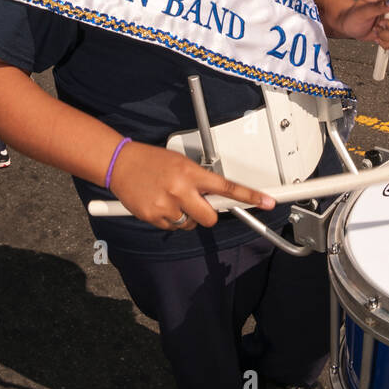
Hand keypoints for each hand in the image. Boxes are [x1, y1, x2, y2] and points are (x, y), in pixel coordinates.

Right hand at [109, 140, 275, 230]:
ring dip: (186, 217)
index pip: (227, 187)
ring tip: (170, 198)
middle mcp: (180, 190)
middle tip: (196, 203)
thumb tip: (218, 195)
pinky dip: (169, 220)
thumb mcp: (181, 163)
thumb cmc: (152, 161)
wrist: (120, 163)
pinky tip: (159, 204)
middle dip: (207, 214)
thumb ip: (199, 179)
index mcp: (190, 173)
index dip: (249, 196)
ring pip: (190, 225)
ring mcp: (167, 206)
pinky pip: (172, 228)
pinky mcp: (153, 217)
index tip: (267, 202)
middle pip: (210, 217)